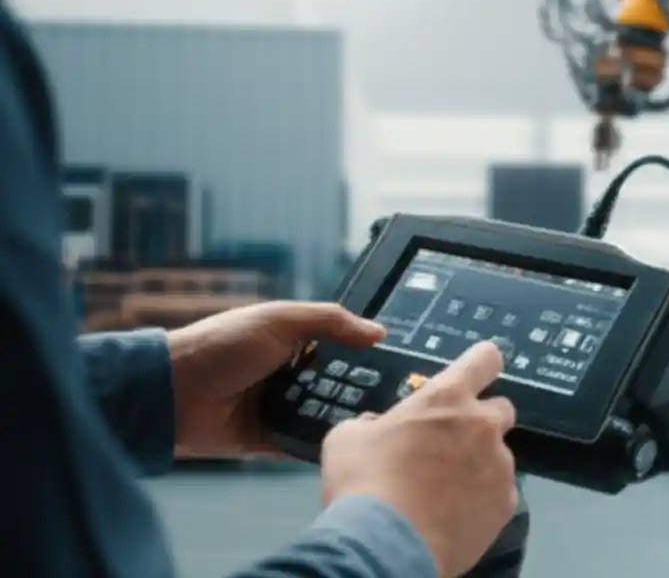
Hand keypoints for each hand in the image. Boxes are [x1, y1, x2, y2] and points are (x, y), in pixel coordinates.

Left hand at [167, 301, 383, 457]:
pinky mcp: (270, 438)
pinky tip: (349, 445)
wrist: (171, 393)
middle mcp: (290, 373)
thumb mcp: (279, 320)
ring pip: (325, 414)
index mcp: (292, 340)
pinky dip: (321, 444)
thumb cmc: (222, 346)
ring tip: (378, 423)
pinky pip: (303, 443)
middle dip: (363, 391)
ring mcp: (280, 406)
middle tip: (397, 400)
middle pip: (338, 383)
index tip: (400, 366)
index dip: (367, 355)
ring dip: (344, 417)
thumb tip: (378, 330)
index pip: (340, 348)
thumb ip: (330, 321)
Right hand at [320, 341, 518, 577]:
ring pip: (498, 456)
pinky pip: (499, 493)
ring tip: (445, 492)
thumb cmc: (363, 482)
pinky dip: (481, 500)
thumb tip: (378, 427)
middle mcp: (482, 425)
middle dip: (480, 421)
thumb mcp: (348, 439)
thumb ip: (371, 424)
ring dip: (479, 465)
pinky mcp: (506, 503)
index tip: (474, 375)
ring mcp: (500, 465)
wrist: (385, 545)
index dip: (481, 364)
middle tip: (450, 445)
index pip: (485, 359)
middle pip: (501, 409)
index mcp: (447, 397)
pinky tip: (454, 516)